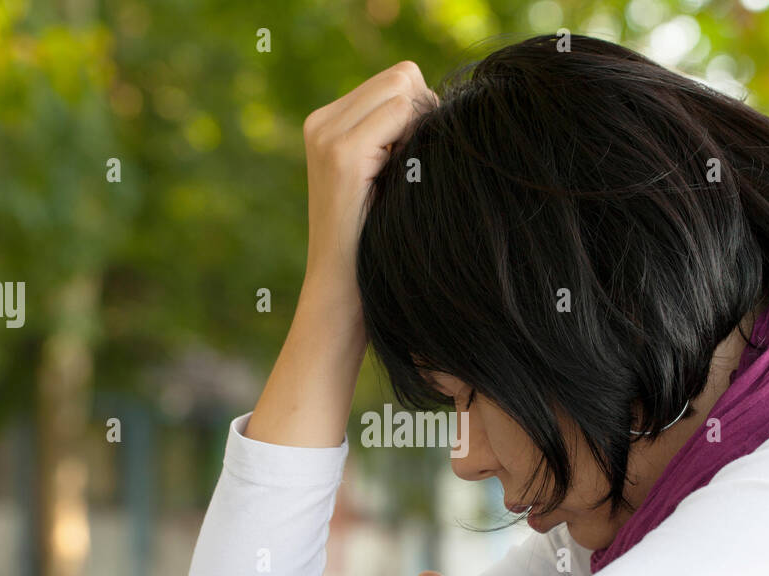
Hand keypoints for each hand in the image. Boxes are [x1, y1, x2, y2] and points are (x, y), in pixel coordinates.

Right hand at [244, 62, 436, 449]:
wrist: (346, 306)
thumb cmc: (377, 256)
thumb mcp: (388, 189)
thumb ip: (403, 143)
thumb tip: (449, 107)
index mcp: (326, 126)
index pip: (397, 81)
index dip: (424, 116)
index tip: (418, 167)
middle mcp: (320, 122)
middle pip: (403, 77)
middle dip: (426, 117)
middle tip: (417, 176)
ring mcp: (326, 135)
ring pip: (405, 87)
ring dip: (424, 130)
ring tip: (408, 183)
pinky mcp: (342, 155)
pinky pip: (402, 110)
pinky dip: (417, 141)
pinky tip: (407, 184)